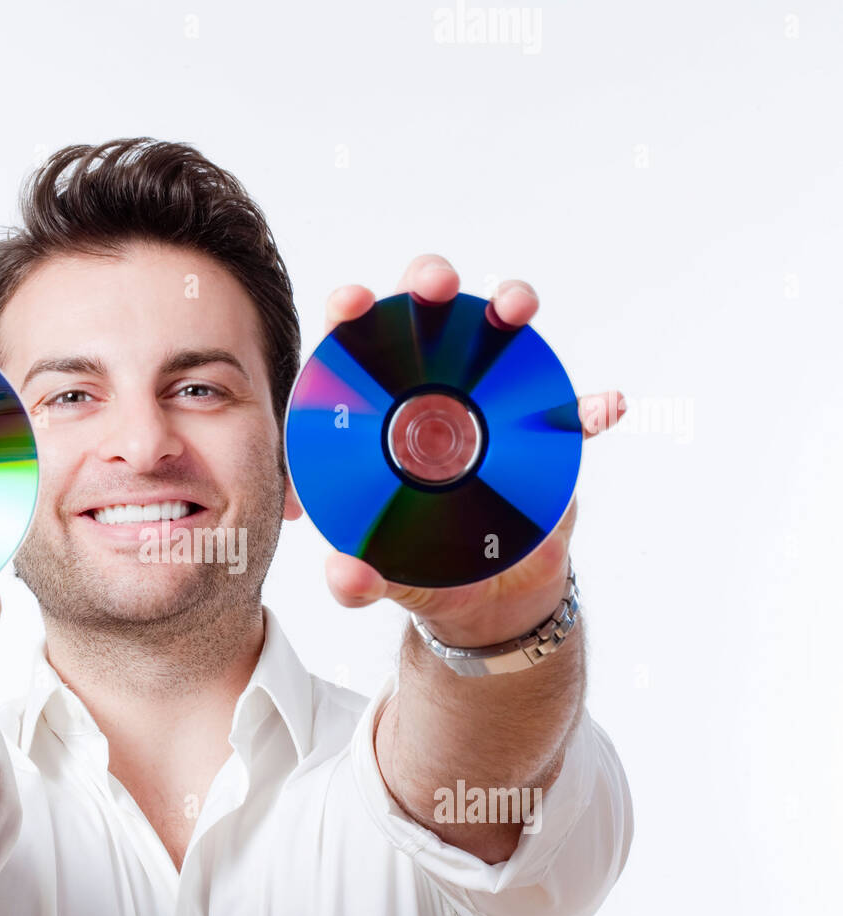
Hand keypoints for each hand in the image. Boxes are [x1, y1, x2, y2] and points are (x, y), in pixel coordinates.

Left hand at [321, 254, 624, 647]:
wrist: (489, 597)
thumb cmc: (420, 566)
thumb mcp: (380, 578)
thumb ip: (356, 582)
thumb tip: (344, 575)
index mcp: (377, 416)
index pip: (354, 353)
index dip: (350, 316)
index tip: (352, 303)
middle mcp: (431, 393)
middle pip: (426, 319)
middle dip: (428, 285)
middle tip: (435, 288)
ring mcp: (491, 406)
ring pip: (500, 339)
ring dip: (510, 307)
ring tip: (515, 310)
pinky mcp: (543, 434)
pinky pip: (572, 413)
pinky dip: (590, 406)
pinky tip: (605, 407)